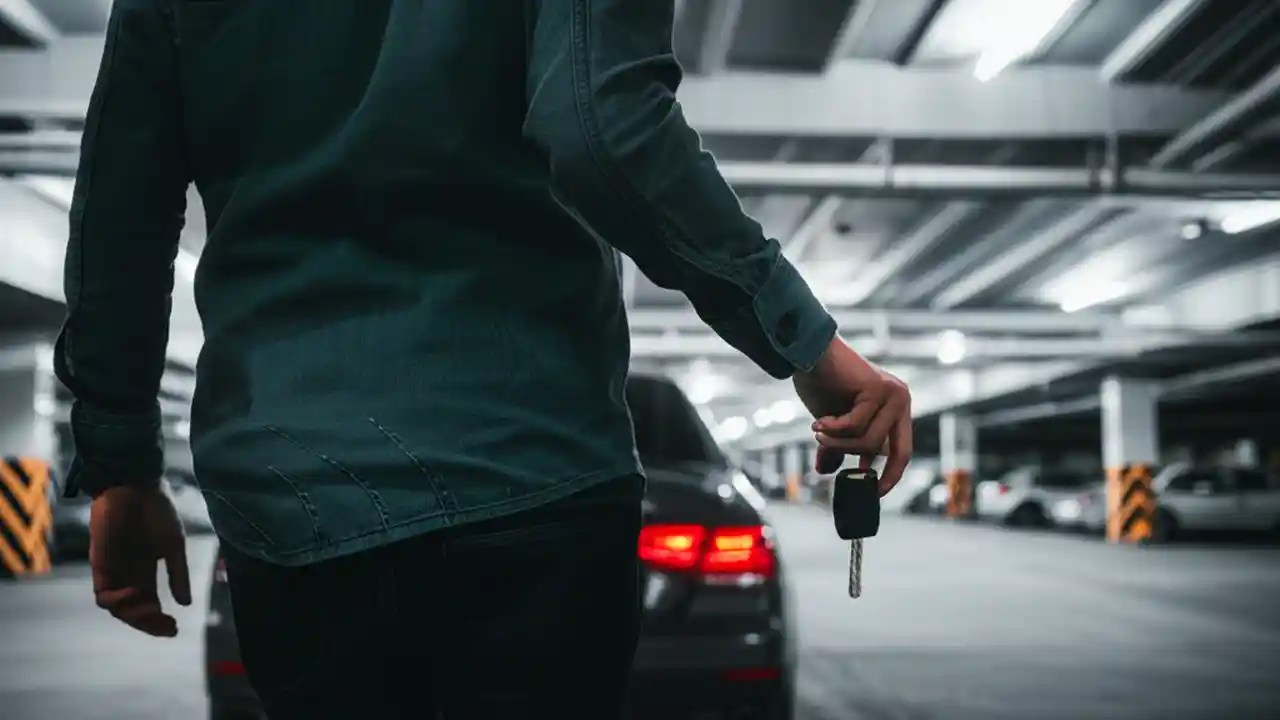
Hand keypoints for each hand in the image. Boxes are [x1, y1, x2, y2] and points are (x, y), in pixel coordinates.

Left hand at [90, 483, 191, 636]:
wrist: (135, 487)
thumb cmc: (157, 511)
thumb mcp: (174, 546)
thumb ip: (178, 574)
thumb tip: (185, 604)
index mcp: (146, 570)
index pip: (150, 604)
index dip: (160, 621)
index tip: (176, 628)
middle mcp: (128, 575)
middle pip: (134, 612)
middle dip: (150, 624)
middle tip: (168, 626)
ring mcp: (113, 571)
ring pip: (117, 608)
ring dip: (135, 615)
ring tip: (154, 609)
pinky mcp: (100, 565)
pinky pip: (103, 595)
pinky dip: (119, 601)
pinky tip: (136, 592)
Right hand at [792, 336, 912, 494]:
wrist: (809, 354)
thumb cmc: (822, 382)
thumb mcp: (832, 423)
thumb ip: (837, 445)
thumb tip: (828, 471)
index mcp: (896, 408)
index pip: (902, 449)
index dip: (891, 474)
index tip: (875, 492)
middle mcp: (901, 400)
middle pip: (897, 450)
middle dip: (874, 468)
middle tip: (852, 478)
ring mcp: (892, 394)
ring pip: (870, 440)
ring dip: (840, 444)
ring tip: (818, 435)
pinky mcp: (876, 389)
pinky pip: (856, 425)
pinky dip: (834, 429)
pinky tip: (818, 424)